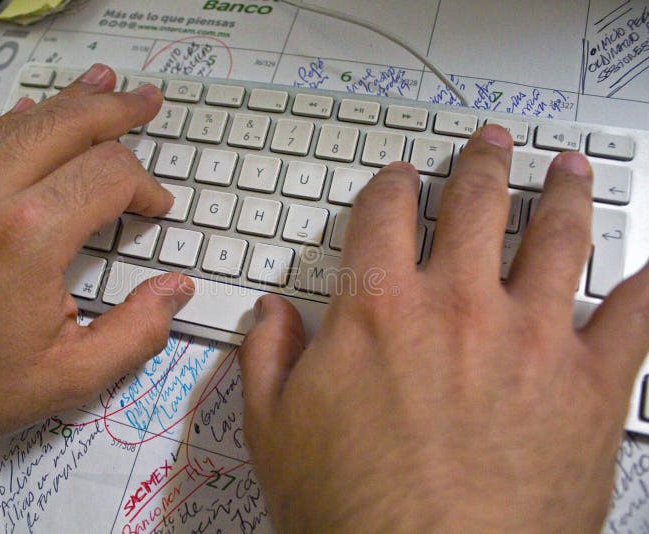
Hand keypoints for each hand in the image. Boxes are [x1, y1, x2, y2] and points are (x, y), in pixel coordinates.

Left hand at [0, 64, 191, 499]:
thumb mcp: (66, 380)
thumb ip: (135, 333)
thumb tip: (176, 291)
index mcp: (28, 239)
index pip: (109, 173)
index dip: (145, 186)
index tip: (154, 208)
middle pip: (66, 122)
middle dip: (116, 110)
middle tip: (145, 101)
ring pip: (21, 120)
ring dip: (69, 104)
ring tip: (103, 88)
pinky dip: (16, 121)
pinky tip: (34, 113)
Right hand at [240, 125, 648, 531]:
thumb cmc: (351, 510)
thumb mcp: (274, 431)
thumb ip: (267, 358)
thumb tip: (271, 314)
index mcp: (379, 308)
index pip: (386, 213)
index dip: (392, 185)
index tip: (400, 179)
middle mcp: (459, 305)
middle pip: (478, 203)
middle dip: (483, 164)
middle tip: (492, 143)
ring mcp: (532, 337)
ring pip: (560, 236)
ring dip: (566, 194)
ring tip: (569, 171)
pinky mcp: (593, 384)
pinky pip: (635, 317)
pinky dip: (647, 287)